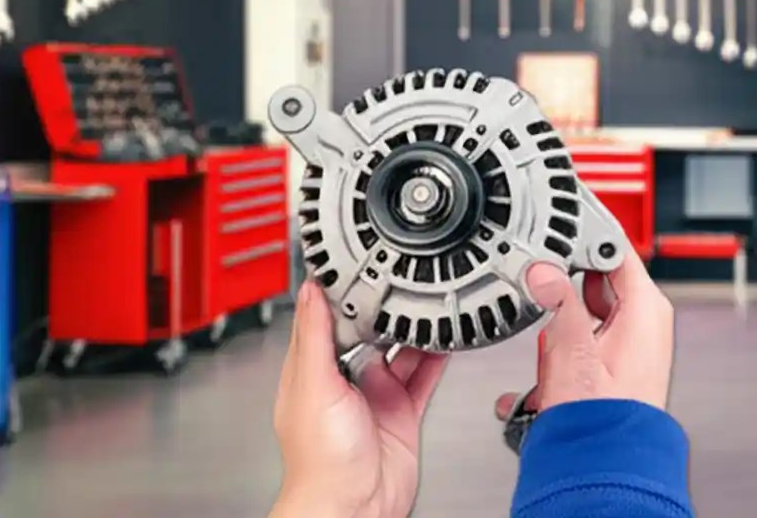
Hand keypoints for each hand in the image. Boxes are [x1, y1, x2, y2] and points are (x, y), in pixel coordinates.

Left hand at [271, 280, 447, 517]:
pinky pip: (423, 376)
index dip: (338, 292)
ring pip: (399, 350)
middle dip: (383, 307)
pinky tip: (446, 340)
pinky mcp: (402, 410)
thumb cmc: (320, 460)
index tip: (353, 263)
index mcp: (313, 370)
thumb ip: (315, 337)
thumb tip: (310, 292)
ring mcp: (375, 394)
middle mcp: (344, 379)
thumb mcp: (314, 386)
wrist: (352, 506)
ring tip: (429, 302)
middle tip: (401, 277)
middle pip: (367, 331)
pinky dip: (437, 358)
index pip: (324, 319)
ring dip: (413, 330)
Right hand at [494, 249, 674, 420]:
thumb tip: (544, 268)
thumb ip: (558, 300)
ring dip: (557, 338)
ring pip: (580, 317)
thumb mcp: (573, 349)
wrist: (606, 464)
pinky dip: (560, 359)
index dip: (584, 239)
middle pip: (592, 284)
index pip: (615, 249)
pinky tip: (549, 383)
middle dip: (562, 302)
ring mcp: (630, 344)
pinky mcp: (614, 364)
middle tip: (552, 326)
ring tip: (553, 367)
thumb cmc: (603, 418)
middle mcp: (644, 322)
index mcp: (647, 308)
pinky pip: (580, 345)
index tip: (556, 236)